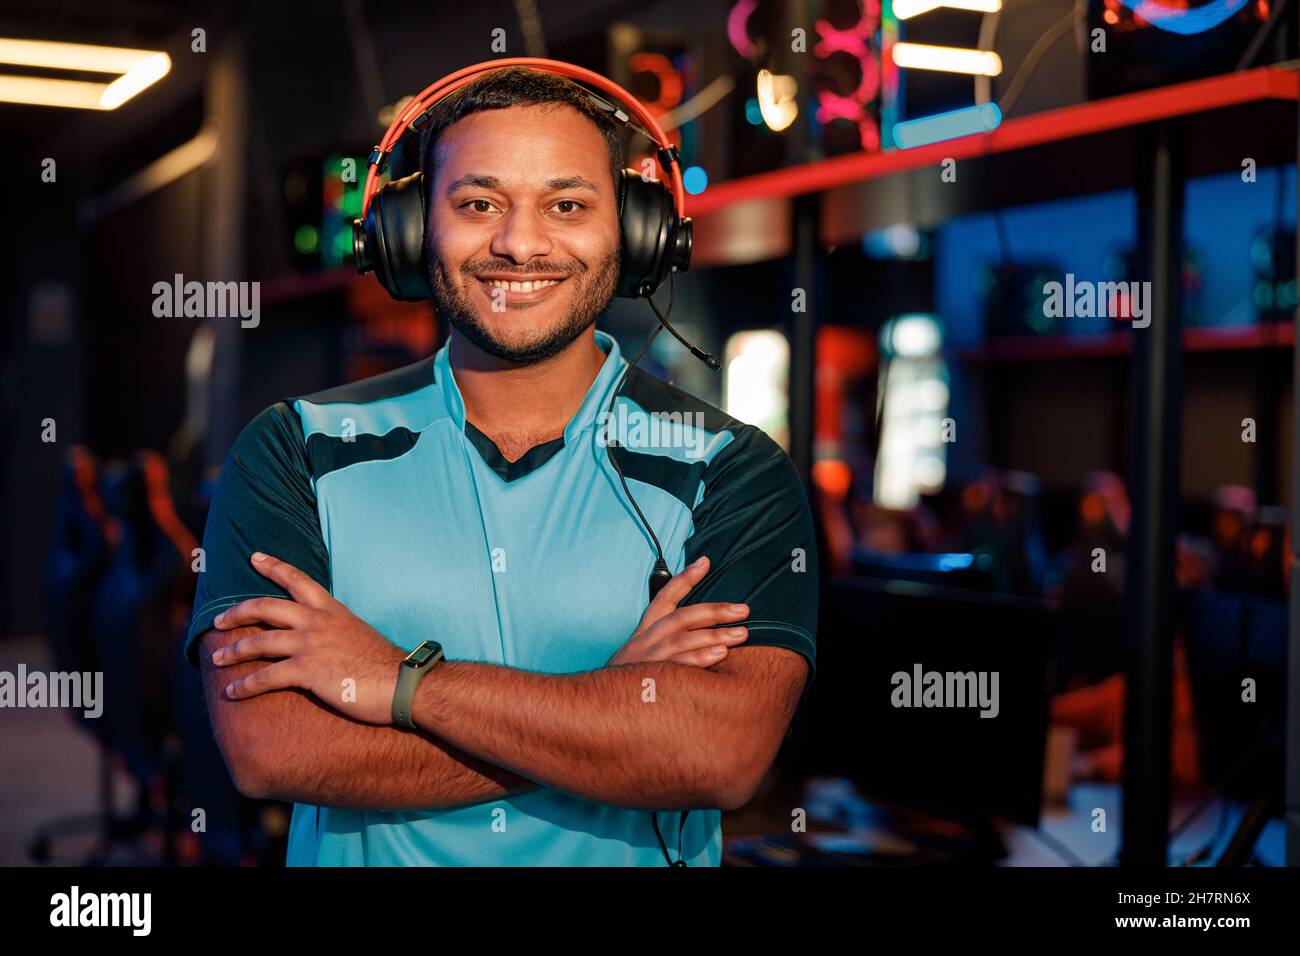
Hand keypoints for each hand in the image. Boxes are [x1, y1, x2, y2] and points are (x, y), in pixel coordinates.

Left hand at [209, 552, 406, 724]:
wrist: (401, 682)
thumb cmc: (384, 664)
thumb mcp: (358, 633)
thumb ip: (337, 629)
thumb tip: (326, 638)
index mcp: (331, 610)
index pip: (298, 580)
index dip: (274, 566)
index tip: (255, 557)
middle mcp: (317, 622)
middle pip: (266, 607)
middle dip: (237, 612)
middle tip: (218, 620)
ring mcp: (311, 644)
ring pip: (259, 641)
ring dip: (233, 651)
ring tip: (217, 658)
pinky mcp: (308, 670)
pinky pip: (266, 677)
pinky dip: (245, 686)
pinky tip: (231, 693)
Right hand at [607, 555, 749, 666]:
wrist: (603, 701)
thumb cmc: (633, 672)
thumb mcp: (643, 647)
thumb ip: (668, 634)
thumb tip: (704, 626)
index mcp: (647, 626)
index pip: (665, 595)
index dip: (685, 578)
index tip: (706, 561)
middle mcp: (647, 638)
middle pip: (682, 616)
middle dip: (715, 611)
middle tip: (743, 610)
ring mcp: (649, 657)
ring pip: (684, 640)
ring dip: (715, 635)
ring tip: (741, 633)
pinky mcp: (652, 677)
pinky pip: (680, 666)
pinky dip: (700, 659)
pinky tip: (721, 655)